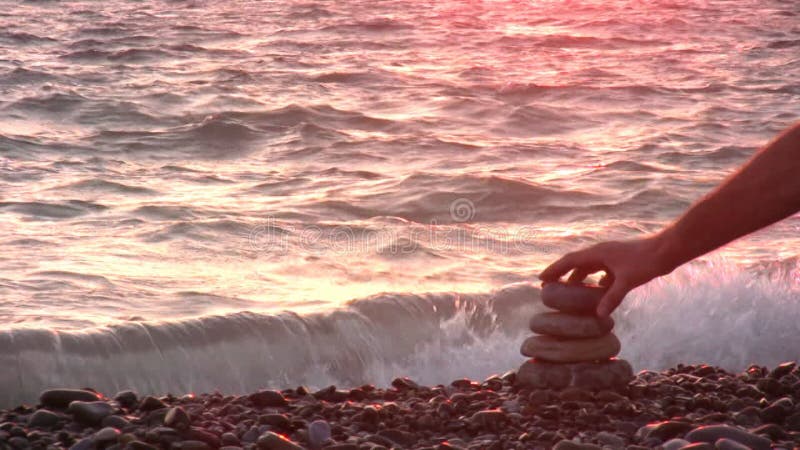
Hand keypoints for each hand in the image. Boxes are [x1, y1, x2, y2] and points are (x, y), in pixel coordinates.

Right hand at [539, 236, 674, 317]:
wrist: (668, 250)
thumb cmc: (646, 262)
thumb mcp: (627, 282)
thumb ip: (612, 298)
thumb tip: (598, 315)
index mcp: (597, 253)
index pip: (569, 261)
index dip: (554, 270)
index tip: (541, 279)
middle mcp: (601, 252)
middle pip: (575, 263)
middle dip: (562, 274)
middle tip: (549, 287)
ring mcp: (611, 256)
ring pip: (588, 267)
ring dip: (578, 278)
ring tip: (570, 292)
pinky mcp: (620, 261)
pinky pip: (601, 271)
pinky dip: (595, 280)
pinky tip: (598, 292)